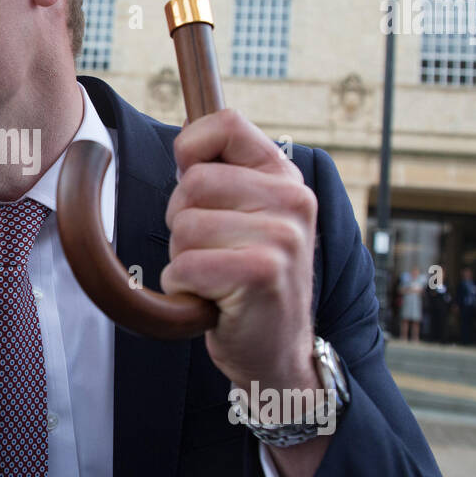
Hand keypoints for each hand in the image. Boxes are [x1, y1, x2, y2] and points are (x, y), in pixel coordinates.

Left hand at [161, 109, 318, 392]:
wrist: (276, 352)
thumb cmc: (246, 280)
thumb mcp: (247, 217)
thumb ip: (223, 176)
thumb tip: (186, 135)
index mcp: (285, 178)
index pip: (226, 124)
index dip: (191, 150)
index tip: (193, 185)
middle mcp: (293, 200)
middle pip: (193, 183)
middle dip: (182, 221)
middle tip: (211, 252)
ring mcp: (282, 236)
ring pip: (184, 226)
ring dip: (183, 259)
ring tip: (214, 278)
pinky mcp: (262, 273)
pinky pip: (185, 265)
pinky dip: (182, 287)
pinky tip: (211, 299)